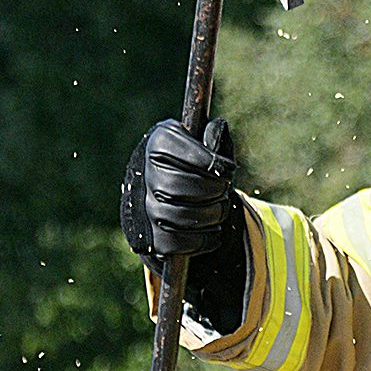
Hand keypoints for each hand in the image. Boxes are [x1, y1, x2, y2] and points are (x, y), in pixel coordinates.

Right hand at [121, 118, 238, 259]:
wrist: (168, 199)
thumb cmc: (195, 166)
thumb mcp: (204, 147)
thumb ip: (213, 139)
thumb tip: (216, 128)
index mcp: (158, 144)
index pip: (184, 153)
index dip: (211, 163)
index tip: (227, 169)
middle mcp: (143, 175)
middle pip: (179, 186)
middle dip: (213, 190)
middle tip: (223, 190)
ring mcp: (143, 208)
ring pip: (181, 216)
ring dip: (213, 214)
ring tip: (219, 208)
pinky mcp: (149, 238)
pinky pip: (180, 242)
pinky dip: (205, 238)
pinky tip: (211, 229)